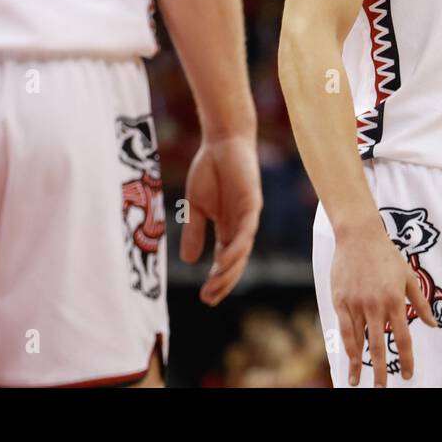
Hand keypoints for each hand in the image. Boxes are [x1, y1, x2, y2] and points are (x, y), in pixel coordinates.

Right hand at [179, 133, 262, 304]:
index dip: (217, 280)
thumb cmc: (210, 171)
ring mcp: (248, 216)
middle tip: (209, 299)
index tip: (205, 298)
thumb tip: (188, 261)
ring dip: (230, 269)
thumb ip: (194, 231)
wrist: (222, 142)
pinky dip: (237, 246)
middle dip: (223, 282)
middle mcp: (240, 226)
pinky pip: (246, 230)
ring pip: (242, 250)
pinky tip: (225, 259)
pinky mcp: (253, 203)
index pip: (224, 261)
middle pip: (236, 262)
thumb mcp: (196, 206)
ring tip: (215, 286)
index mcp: (227, 228)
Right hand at [331, 220, 436, 386]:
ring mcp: (356, 305)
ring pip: (358, 341)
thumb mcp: (409, 277)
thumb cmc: (387, 256)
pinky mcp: (340, 301)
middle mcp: (376, 306)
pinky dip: (347, 346)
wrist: (359, 236)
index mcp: (395, 301)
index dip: (407, 359)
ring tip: (357, 382)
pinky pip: (344, 329)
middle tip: (382, 388)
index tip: (408, 375)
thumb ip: (421, 303)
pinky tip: (349, 358)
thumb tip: (433, 324)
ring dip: (358, 364)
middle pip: (379, 346)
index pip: (403, 338)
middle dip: (381, 371)